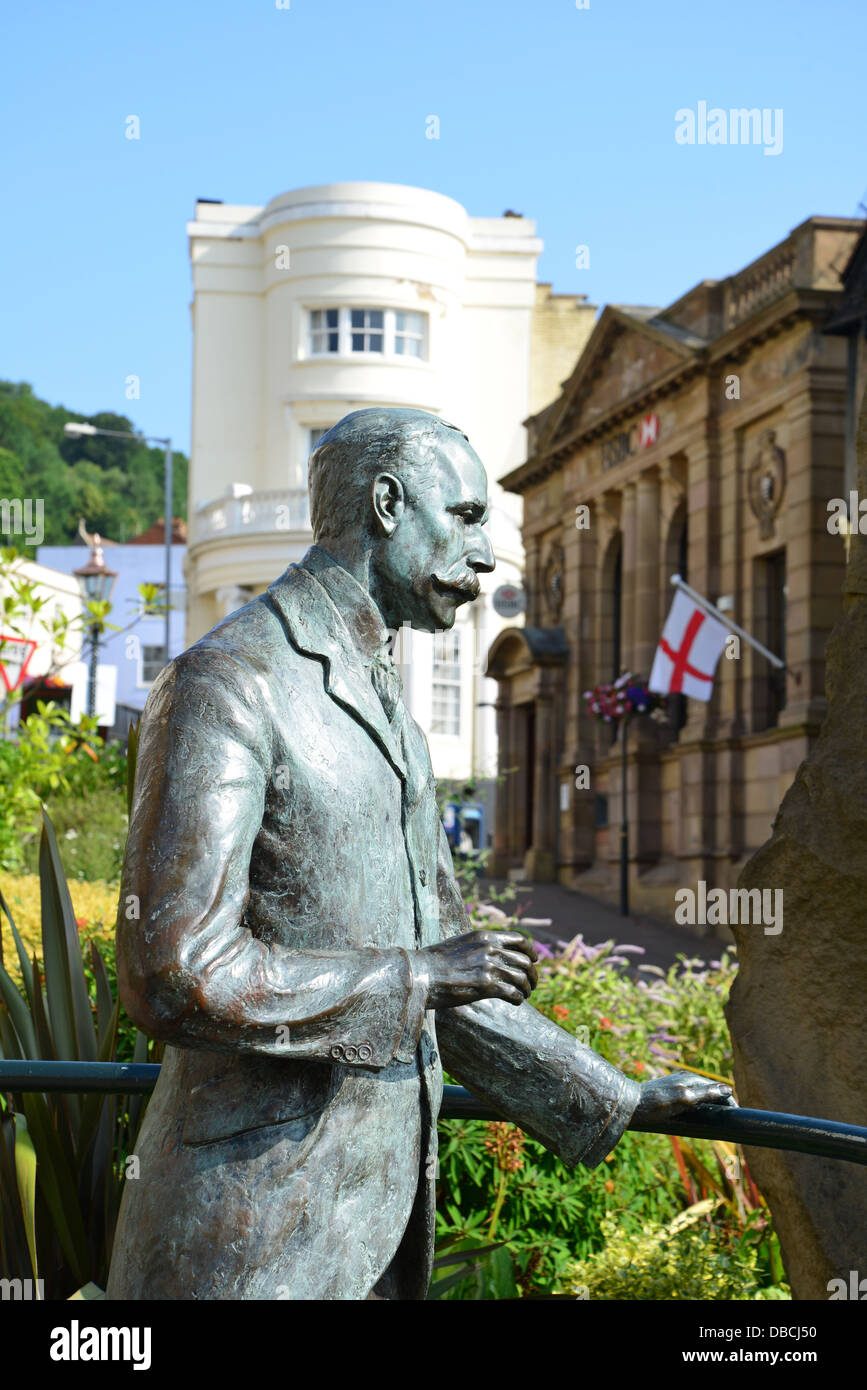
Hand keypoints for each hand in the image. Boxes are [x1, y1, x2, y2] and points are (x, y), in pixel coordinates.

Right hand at [417, 930, 537, 1009]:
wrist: (420, 974)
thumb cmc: (435, 962)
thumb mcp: (460, 944)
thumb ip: (479, 947)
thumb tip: (492, 955)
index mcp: (485, 936)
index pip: (519, 940)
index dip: (531, 951)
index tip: (534, 960)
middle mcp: (491, 949)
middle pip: (524, 961)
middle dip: (532, 974)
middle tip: (532, 984)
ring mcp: (489, 966)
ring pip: (521, 978)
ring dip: (527, 988)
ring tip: (525, 995)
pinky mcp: (486, 985)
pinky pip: (512, 993)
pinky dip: (518, 998)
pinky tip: (515, 1002)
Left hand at [634, 1070, 736, 1124]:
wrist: (630, 1104)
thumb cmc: (657, 1103)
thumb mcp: (684, 1099)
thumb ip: (705, 1093)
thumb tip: (727, 1089)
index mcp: (690, 1078)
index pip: (718, 1088)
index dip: (729, 1101)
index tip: (738, 1115)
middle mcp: (684, 1079)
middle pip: (710, 1091)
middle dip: (722, 1103)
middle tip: (730, 1120)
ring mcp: (676, 1085)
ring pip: (701, 1095)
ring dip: (712, 1105)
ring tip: (718, 1120)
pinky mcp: (669, 1093)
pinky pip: (692, 1099)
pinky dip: (701, 1106)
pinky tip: (699, 1116)